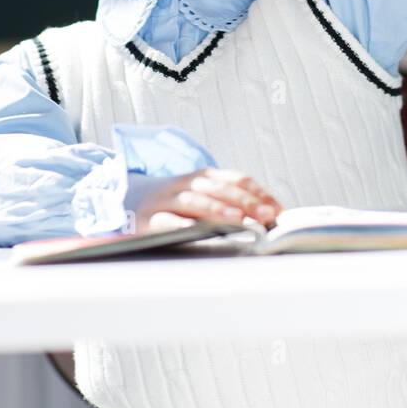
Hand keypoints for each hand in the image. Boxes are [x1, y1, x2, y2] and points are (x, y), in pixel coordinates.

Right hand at [134, 167, 282, 233]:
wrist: (128, 199)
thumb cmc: (175, 203)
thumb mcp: (200, 195)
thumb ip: (226, 201)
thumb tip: (265, 218)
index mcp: (202, 176)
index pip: (235, 179)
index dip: (258, 193)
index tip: (277, 210)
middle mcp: (186, 184)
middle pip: (219, 188)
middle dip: (245, 201)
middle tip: (266, 216)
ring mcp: (166, 199)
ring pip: (194, 201)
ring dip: (217, 209)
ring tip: (238, 219)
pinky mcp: (148, 218)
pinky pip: (165, 221)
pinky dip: (180, 225)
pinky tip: (195, 231)